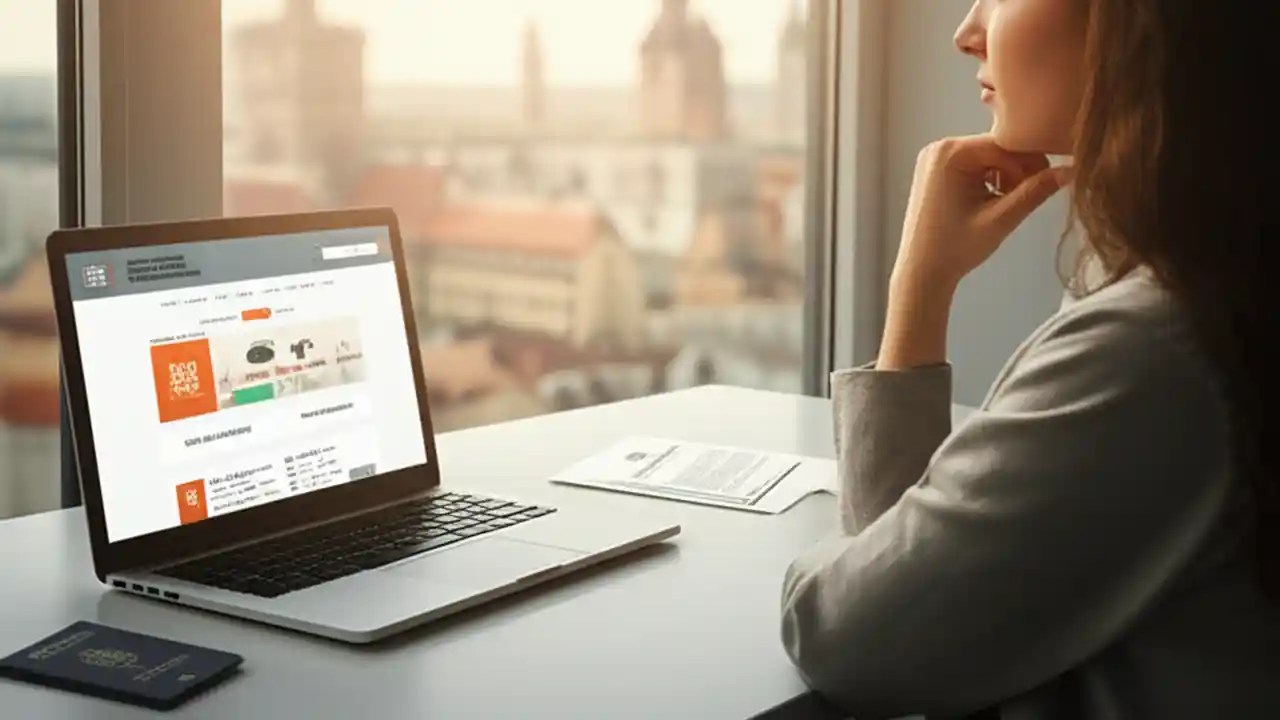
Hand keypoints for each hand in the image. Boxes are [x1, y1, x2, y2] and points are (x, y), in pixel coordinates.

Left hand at [876, 135, 1070, 370]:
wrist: (921, 272)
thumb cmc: (956, 248)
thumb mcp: (1001, 219)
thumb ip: (1035, 192)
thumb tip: (1071, 170)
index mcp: (951, 153)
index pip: (1006, 144)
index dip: (1031, 162)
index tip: (1048, 182)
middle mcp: (939, 147)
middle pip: (996, 148)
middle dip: (1017, 171)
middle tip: (1029, 197)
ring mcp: (934, 158)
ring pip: (987, 157)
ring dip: (1005, 176)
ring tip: (1007, 204)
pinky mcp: (935, 171)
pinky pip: (973, 165)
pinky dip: (988, 180)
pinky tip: (992, 203)